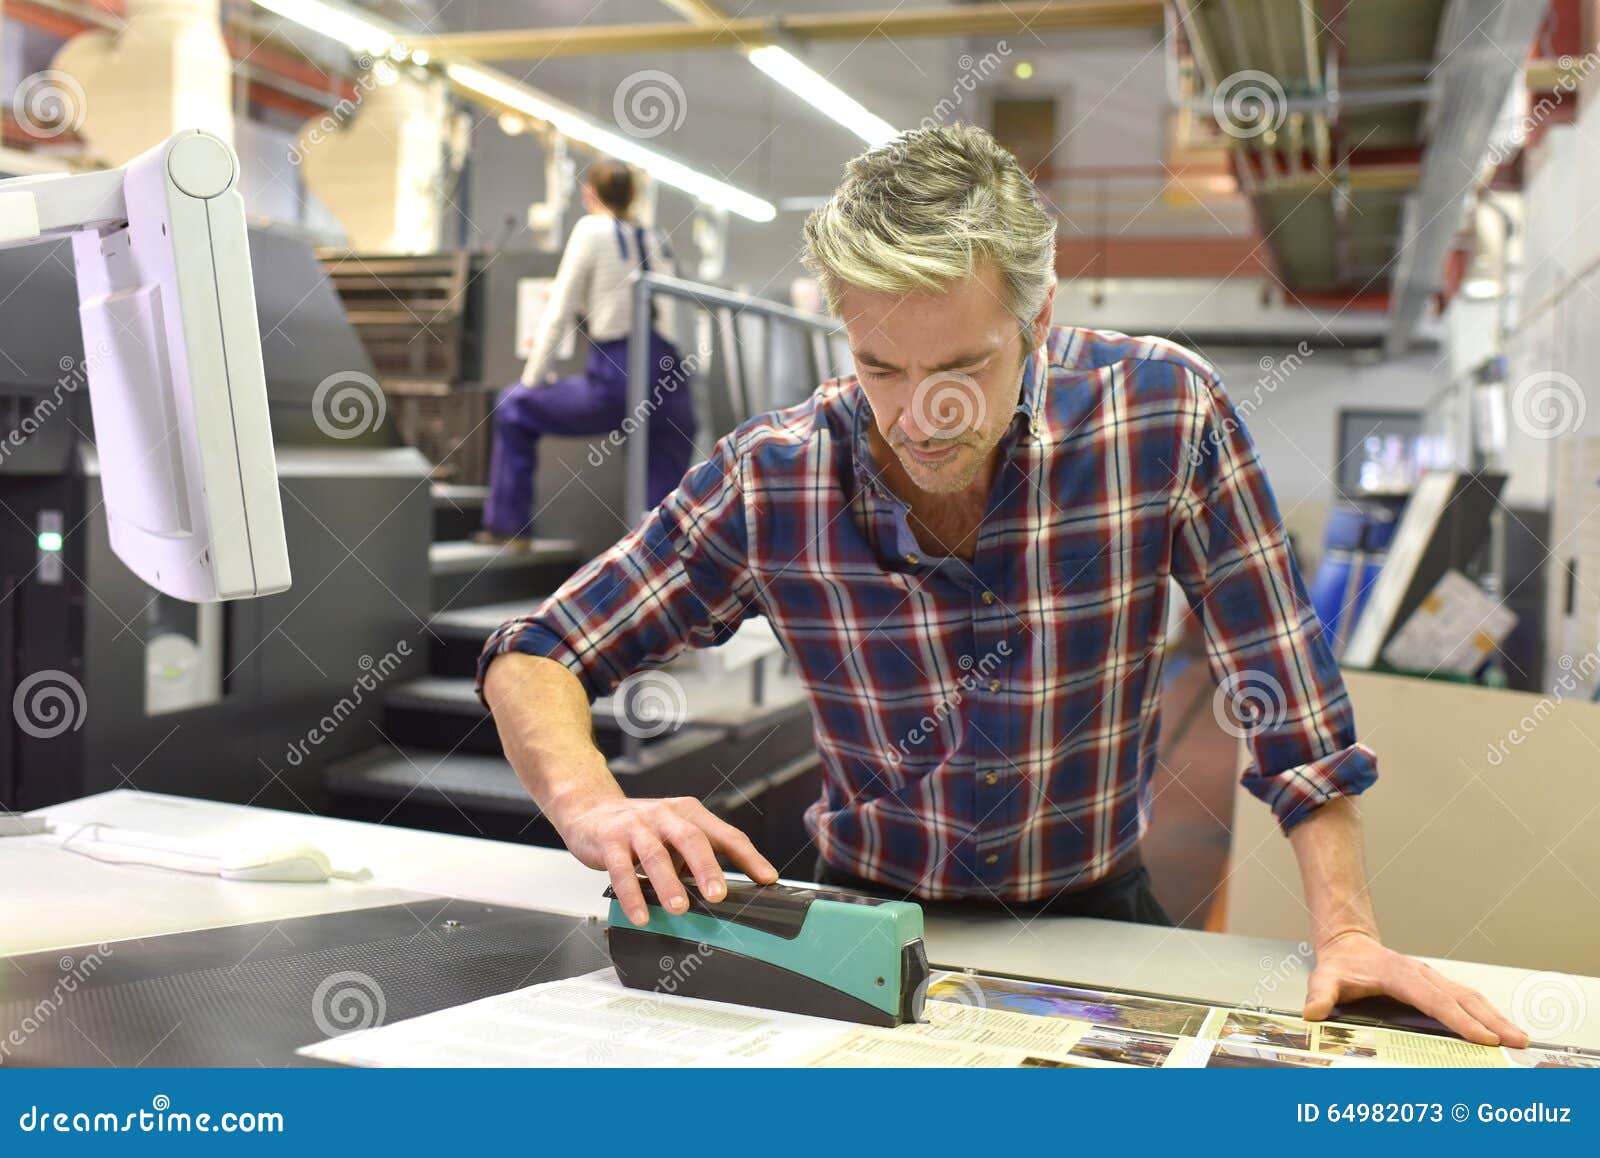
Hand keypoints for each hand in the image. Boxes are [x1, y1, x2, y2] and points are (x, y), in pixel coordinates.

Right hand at [559, 795, 777, 926]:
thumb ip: (697, 857)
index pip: (726, 834)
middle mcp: (665, 815)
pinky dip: (631, 894)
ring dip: (668, 884)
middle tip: (718, 895)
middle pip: (692, 839)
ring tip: (679, 909)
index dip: (749, 857)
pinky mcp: (609, 840)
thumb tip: (727, 892)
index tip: (767, 879)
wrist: (591, 810)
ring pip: (656, 855)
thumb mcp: (674, 834)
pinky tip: (640, 915)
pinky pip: (621, 869)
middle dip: (707, 869)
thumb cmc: (641, 828)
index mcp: (689, 813)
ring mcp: (636, 826)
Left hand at [1304, 930, 1528, 1046]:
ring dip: (1495, 1016)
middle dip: (1491, 1020)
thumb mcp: (1325, 978)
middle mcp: (1421, 974)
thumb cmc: (1340, 965)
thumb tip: (1312, 1012)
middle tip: (1516, 1041)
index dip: (1460, 1020)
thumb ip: (1319, 994)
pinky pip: (1465, 997)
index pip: (1435, 1000)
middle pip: (1462, 998)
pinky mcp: (1435, 983)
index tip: (1483, 1037)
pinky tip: (1500, 1026)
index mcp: (1400, 974)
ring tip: (1519, 1037)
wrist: (1347, 943)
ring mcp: (1431, 977)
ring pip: (1469, 996)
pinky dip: (1486, 1012)